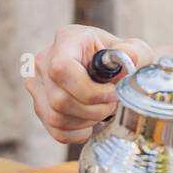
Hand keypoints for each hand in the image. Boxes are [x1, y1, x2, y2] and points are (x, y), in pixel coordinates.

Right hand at [23, 24, 152, 144]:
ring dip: (86, 121)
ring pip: (55, 117)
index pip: (62, 68)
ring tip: (104, 111)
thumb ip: (134, 52)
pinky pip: (54, 130)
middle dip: (94, 110)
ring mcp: (38, 84)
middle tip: (113, 105)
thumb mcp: (134, 49)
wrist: (112, 67)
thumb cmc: (121, 57)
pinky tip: (91, 123)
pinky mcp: (40, 106)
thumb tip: (129, 55)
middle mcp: (45, 60)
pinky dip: (77, 133)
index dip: (89, 90)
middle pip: (59, 99)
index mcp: (67, 39)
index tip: (113, 94)